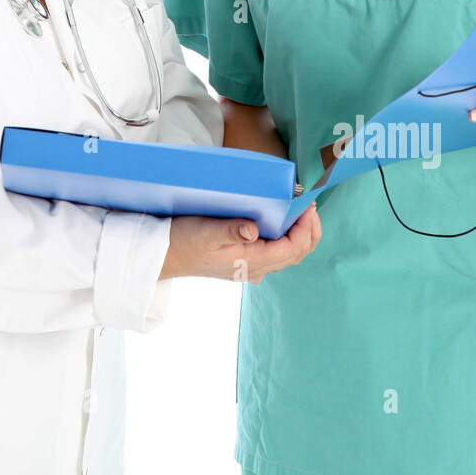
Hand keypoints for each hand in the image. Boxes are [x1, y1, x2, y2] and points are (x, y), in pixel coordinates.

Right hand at [159, 203, 320, 283]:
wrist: (165, 256)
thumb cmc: (183, 241)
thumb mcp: (204, 231)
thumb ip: (229, 230)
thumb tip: (253, 229)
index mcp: (251, 262)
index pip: (292, 248)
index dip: (305, 227)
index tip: (308, 204)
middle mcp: (256, 269)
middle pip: (296, 254)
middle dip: (309, 230)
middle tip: (310, 204)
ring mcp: (251, 268)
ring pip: (289, 255)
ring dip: (301, 234)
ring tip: (302, 211)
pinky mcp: (245, 262)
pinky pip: (277, 253)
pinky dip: (289, 238)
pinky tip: (284, 223)